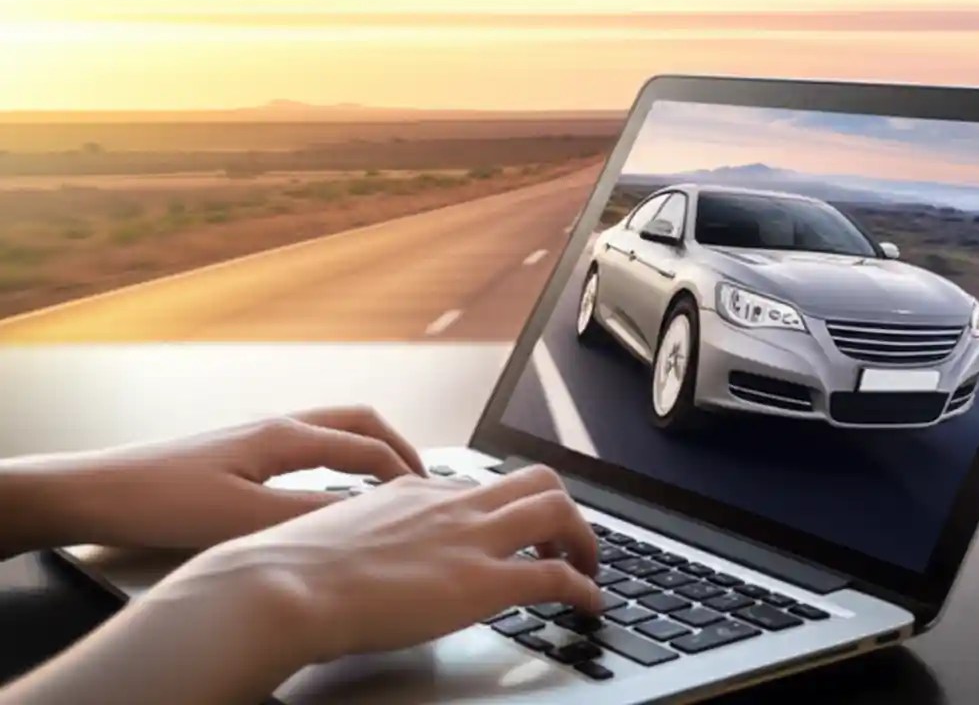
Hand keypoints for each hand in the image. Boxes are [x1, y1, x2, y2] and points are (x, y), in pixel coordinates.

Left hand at [14, 405, 425, 551]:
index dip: (403, 471)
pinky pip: (311, 444)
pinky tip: (332, 488)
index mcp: (284, 436)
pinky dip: (341, 458)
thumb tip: (362, 518)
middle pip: (357, 421)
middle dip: (397, 446)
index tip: (427, 497)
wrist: (101, 491)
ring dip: (369, 448)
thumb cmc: (162, 500)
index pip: (365, 447)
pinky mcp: (241, 451)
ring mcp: (258, 435)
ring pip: (334, 429)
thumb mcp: (243, 518)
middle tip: (422, 478)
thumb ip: (308, 515)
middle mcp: (276, 425)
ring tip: (389, 480)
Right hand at [160, 464, 602, 663]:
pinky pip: (555, 576)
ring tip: (588, 567)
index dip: (508, 508)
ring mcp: (471, 538)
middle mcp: (451, 504)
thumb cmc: (294, 571)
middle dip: (562, 509)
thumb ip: (368, 535)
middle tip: (566, 541)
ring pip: (557, 509)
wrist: (284, 587)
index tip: (515, 528)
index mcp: (415, 492)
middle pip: (536, 480)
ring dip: (583, 538)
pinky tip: (589, 604)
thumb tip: (366, 556)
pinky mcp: (483, 581)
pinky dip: (583, 587)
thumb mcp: (339, 535)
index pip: (482, 486)